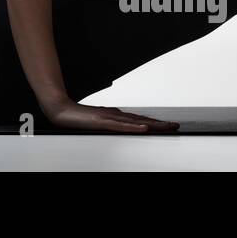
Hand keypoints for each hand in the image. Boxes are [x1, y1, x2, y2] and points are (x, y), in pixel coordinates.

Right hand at [43, 97, 179, 132]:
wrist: (60, 109)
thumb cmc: (77, 116)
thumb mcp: (97, 122)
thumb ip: (110, 123)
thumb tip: (122, 125)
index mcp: (115, 115)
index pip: (139, 119)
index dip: (155, 122)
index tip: (168, 125)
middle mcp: (115, 114)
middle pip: (142, 119)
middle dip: (160, 123)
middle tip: (176, 125)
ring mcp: (109, 117)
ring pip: (135, 121)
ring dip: (152, 125)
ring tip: (166, 127)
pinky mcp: (102, 121)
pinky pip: (120, 126)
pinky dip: (133, 127)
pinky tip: (143, 128)